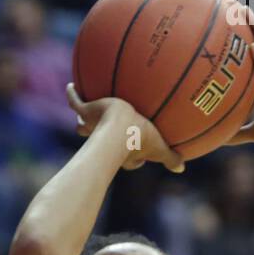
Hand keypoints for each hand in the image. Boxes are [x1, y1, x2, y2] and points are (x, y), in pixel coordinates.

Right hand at [66, 83, 183, 171]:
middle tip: (101, 131)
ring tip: (83, 111)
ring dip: (83, 122)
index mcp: (121, 150)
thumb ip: (170, 158)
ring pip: (83, 126)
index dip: (135, 160)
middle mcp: (103, 139)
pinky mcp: (87, 112)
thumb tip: (182, 169)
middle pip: (98, 140)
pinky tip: (71, 85)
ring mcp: (93, 125)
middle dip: (99, 138)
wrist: (120, 127)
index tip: (141, 157)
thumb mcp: (159, 148)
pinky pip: (76, 102)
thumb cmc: (139, 139)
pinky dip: (72, 94)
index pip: (128, 159)